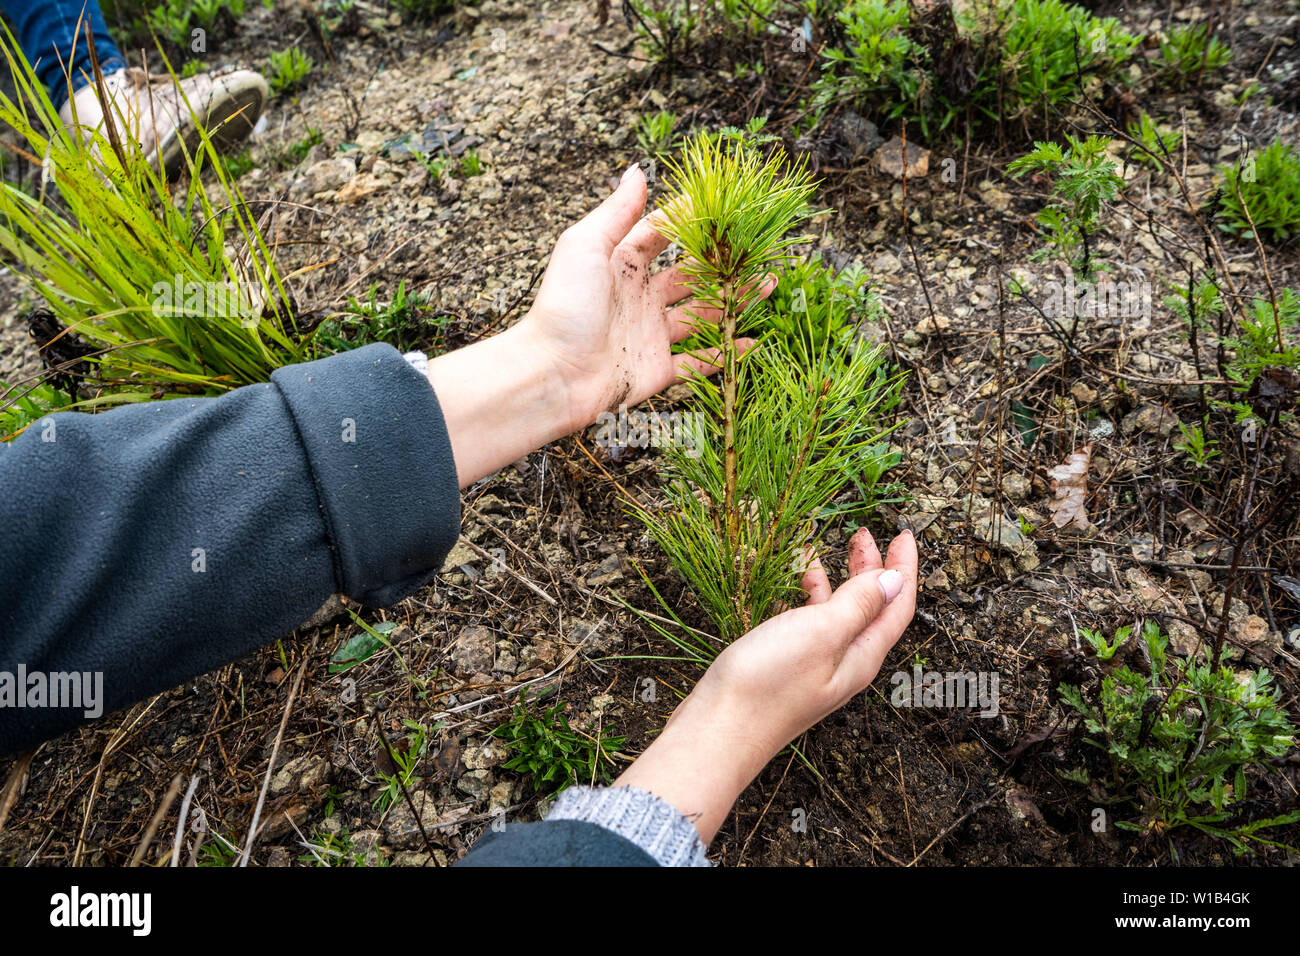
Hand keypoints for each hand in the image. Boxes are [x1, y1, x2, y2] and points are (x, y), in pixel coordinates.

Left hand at [426, 164, 769, 486]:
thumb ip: (616, 211)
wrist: (553, 374)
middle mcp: (638, 299)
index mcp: (620, 266)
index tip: (725, 205)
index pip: (661, 235)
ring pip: (701, 313)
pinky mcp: (656, 370)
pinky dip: (725, 354)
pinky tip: (751, 343)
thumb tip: (637, 170)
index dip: (690, 220)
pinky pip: (698, 361)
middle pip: (690, 275)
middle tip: (756, 249)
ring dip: (734, 300)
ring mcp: (649, 335)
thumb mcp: (586, 246)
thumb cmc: (564, 305)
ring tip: (768, 284)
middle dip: (723, 262)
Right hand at [613, 527, 918, 842]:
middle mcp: (846, 663)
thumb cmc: (769, 683)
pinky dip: (814, 597)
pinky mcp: (790, 667)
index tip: (904, 534)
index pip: (897, 606)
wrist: (719, 730)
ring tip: (833, 551)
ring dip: (844, 581)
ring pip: (843, 615)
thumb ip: (858, 605)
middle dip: (875, 569)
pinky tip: (799, 586)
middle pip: (873, 609)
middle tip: (864, 534)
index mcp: (862, 655)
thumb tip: (894, 582)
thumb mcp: (821, 633)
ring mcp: (817, 666)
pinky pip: (815, 624)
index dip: (904, 568)